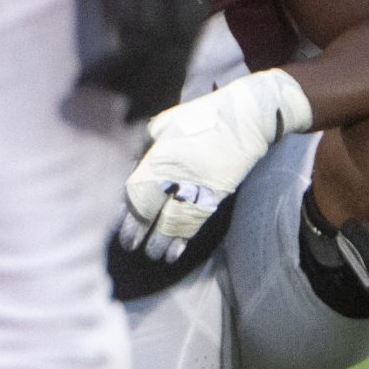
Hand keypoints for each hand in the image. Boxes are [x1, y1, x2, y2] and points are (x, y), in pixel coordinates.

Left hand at [117, 67, 312, 261]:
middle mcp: (177, 177)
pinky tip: (175, 251)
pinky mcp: (217, 194)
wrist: (248, 117)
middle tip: (131, 246)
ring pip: (175, 222)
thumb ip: (146, 145)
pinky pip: (196, 222)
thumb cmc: (203, 115)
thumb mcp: (166, 122)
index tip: (120, 225)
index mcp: (160, 157)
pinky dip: (185, 238)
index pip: (136, 194)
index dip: (128, 214)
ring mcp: (198, 188)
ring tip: (154, 254)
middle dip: (140, 232)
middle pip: (153, 212)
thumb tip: (131, 165)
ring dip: (163, 241)